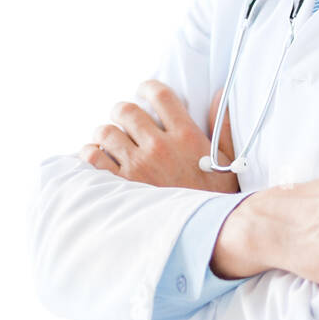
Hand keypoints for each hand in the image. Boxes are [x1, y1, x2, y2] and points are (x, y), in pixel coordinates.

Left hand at [77, 81, 239, 193]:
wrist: (204, 231)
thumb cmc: (216, 197)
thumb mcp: (229, 161)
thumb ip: (224, 125)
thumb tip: (221, 94)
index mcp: (187, 136)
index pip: (161, 96)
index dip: (148, 87)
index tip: (144, 90)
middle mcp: (160, 146)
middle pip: (127, 110)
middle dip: (122, 111)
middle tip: (124, 119)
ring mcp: (138, 166)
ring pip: (106, 132)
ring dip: (105, 133)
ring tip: (109, 140)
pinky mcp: (120, 185)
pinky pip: (92, 157)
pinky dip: (90, 153)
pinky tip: (96, 156)